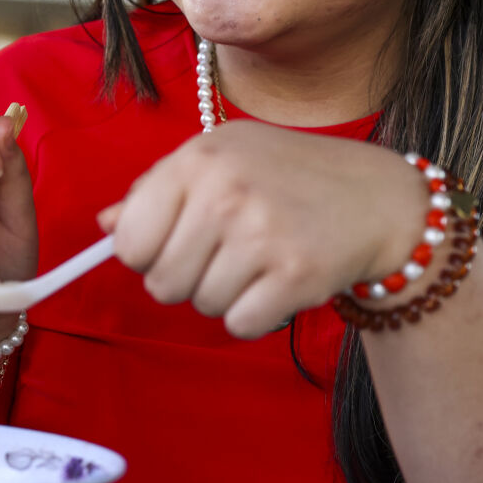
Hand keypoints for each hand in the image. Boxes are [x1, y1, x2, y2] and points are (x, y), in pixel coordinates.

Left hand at [98, 121, 428, 338]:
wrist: (378, 197)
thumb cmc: (285, 176)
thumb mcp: (220, 158)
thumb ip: (158, 189)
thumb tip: (105, 225)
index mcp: (196, 160)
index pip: (128, 241)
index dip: (146, 254)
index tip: (172, 246)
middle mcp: (225, 193)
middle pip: (161, 283)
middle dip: (187, 280)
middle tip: (224, 256)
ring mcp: (262, 234)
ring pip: (201, 306)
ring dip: (224, 296)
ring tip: (258, 261)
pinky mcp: (295, 275)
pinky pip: (240, 325)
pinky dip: (256, 316)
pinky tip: (277, 283)